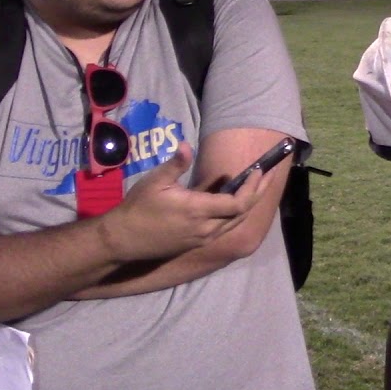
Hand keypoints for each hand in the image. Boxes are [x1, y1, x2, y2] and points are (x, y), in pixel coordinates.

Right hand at [96, 142, 265, 261]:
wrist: (123, 240)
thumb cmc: (138, 208)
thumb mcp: (155, 181)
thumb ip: (176, 164)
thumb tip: (187, 144)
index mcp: (198, 211)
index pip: (238, 203)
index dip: (252, 188)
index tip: (258, 171)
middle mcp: (205, 229)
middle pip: (242, 214)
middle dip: (258, 194)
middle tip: (267, 176)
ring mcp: (202, 239)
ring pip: (234, 223)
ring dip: (248, 205)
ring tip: (255, 187)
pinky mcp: (196, 244)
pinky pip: (223, 229)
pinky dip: (234, 215)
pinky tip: (234, 202)